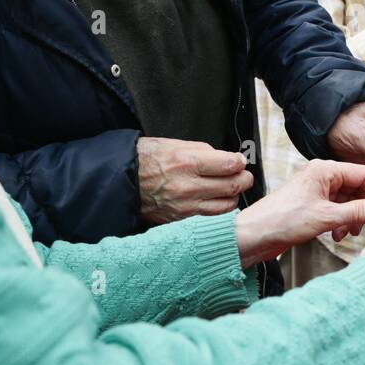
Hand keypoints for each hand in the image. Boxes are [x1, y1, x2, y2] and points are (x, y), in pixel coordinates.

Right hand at [137, 137, 253, 222]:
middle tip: (243, 175)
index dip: (240, 162)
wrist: (120, 181)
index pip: (230, 165)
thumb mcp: (173, 144)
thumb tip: (226, 158)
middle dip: (244, 179)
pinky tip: (217, 201)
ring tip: (230, 189)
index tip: (239, 161)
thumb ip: (202, 151)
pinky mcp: (181, 220)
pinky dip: (219, 210)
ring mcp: (185, 206)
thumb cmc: (144, 159)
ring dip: (234, 196)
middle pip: (233, 186)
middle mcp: (188, 186)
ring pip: (227, 205)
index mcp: (187, 162)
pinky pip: (211, 217)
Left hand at [234, 160, 364, 266]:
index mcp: (324, 170)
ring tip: (353, 231)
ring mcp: (316, 192)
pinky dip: (342, 222)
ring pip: (347, 201)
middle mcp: (321, 177)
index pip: (362, 174)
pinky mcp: (312, 206)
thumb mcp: (325, 217)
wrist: (254, 236)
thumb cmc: (280, 219)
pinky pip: (337, 210)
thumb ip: (357, 212)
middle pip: (356, 188)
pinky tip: (339, 234)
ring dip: (354, 217)